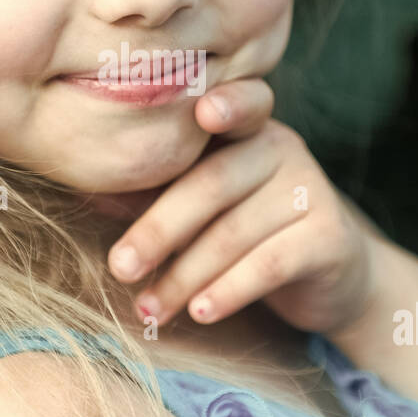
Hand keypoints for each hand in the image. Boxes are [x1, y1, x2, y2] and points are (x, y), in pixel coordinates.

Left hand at [106, 78, 379, 336]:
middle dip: (158, 230)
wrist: (331, 277)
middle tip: (119, 268)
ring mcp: (311, 189)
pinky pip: (270, 263)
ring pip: (234, 232)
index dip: (227, 103)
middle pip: (212, 183)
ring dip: (184, 276)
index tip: (202, 110)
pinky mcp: (330, 237)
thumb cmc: (248, 232)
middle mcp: (282, 148)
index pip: (240, 104)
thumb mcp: (203, 207)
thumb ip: (155, 192)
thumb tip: (86, 191)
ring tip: (149, 308)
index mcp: (246, 129)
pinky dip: (230, 290)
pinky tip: (201, 313)